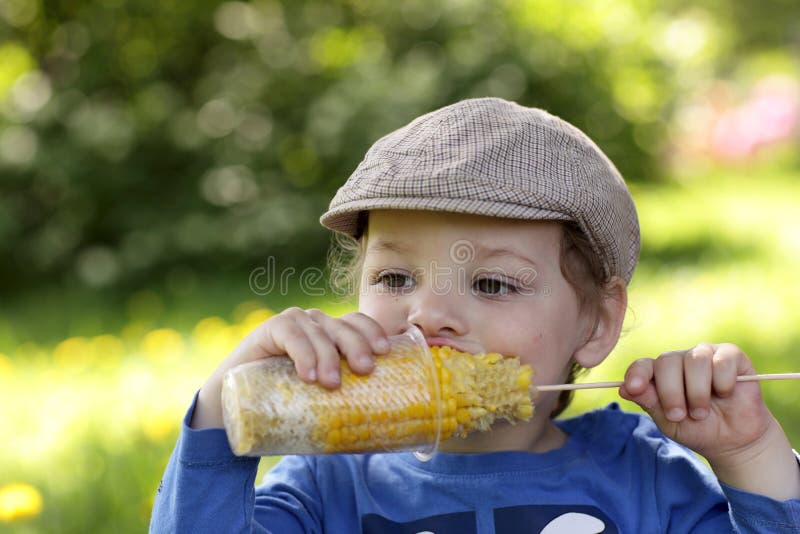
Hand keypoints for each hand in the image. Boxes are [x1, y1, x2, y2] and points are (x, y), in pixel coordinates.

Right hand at [190, 308, 388, 428]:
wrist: (235, 407)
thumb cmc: (286, 403)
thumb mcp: (319, 398)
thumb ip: (342, 401)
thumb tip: (381, 432)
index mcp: (331, 334)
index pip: (357, 322)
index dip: (372, 331)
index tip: (384, 352)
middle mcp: (314, 323)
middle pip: (342, 326)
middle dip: (356, 346)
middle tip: (365, 370)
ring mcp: (292, 323)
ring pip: (318, 332)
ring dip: (328, 356)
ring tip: (331, 384)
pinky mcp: (269, 329)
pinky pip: (290, 334)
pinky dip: (302, 353)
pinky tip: (307, 374)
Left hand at [619, 342, 799, 499]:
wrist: (734, 441)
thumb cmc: (697, 429)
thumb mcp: (668, 421)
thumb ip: (649, 402)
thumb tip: (622, 388)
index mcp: (660, 374)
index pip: (643, 365)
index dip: (637, 374)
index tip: (633, 388)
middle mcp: (680, 360)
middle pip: (667, 362)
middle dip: (671, 392)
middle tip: (679, 415)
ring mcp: (705, 355)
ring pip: (695, 361)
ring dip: (697, 392)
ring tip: (701, 412)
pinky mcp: (731, 356)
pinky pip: (722, 361)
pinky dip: (723, 382)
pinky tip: (726, 394)